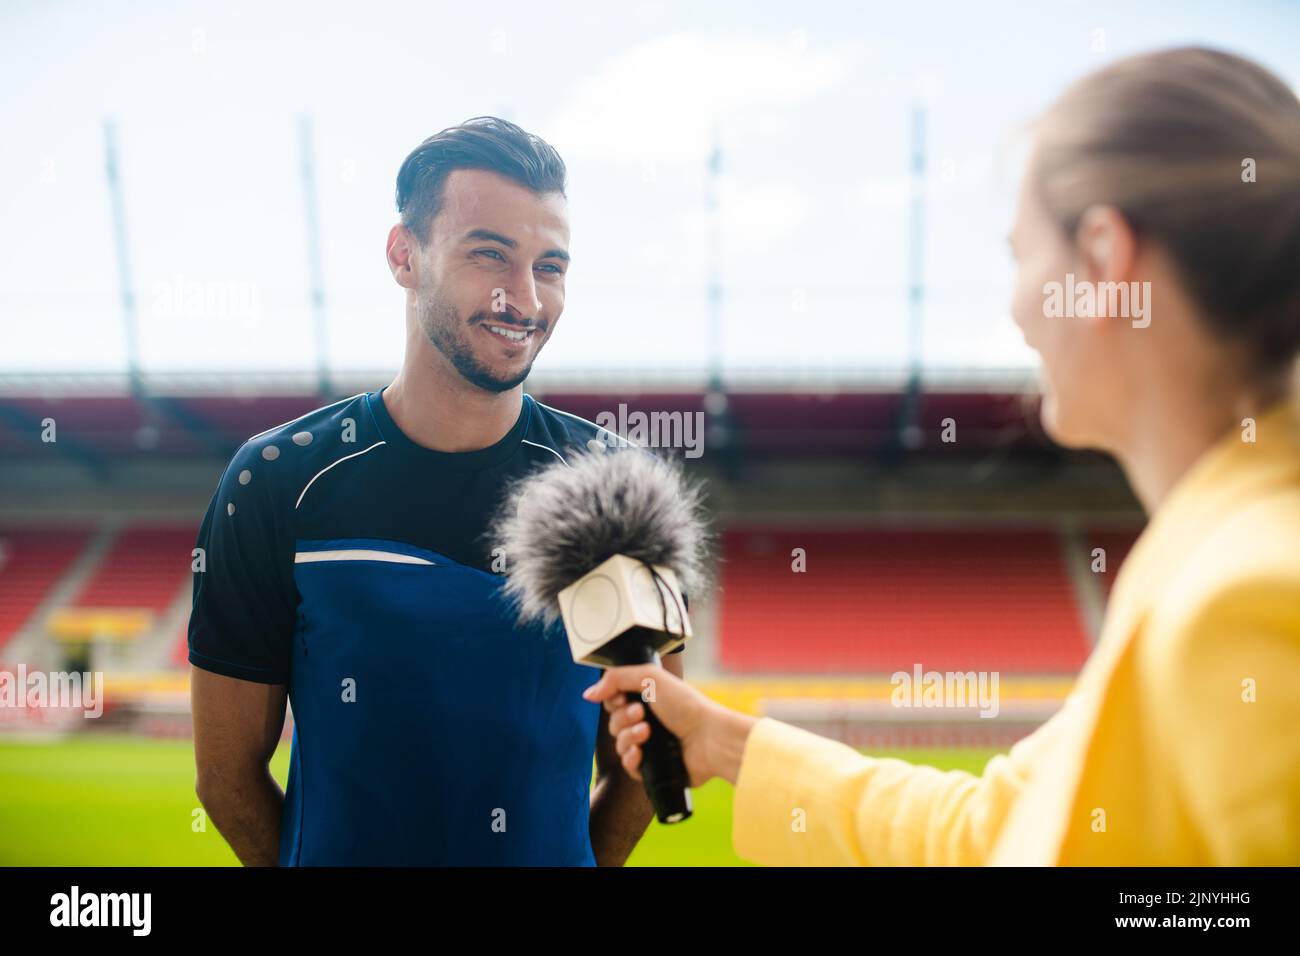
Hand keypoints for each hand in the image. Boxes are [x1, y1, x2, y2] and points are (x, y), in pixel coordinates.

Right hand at [583, 663, 757, 786]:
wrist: (708, 737)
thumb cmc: (685, 705)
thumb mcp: (649, 677)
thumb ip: (615, 679)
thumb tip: (588, 693)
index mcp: (646, 700)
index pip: (613, 701)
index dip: (612, 700)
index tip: (622, 697)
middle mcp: (646, 721)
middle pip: (613, 722)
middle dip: (622, 717)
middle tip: (641, 713)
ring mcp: (649, 745)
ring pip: (618, 744)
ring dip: (628, 736)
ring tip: (647, 733)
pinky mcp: (651, 768)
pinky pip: (627, 765)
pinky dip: (631, 758)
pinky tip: (641, 752)